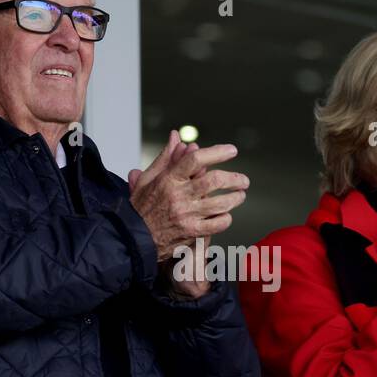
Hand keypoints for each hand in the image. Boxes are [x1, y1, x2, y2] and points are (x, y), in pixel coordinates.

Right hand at [130, 129, 247, 274]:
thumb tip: (177, 137)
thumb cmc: (141, 208)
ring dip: (235, 198)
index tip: (231, 151)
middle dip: (234, 178)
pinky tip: (226, 215)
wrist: (133, 239)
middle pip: (214, 180)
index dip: (217, 152)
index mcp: (168, 179)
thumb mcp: (148, 179)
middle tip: (243, 179)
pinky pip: (217, 224)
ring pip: (220, 203)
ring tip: (240, 195)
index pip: (195, 159)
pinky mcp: (191, 232)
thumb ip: (166, 157)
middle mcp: (178, 196)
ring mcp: (186, 215)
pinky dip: (226, 218)